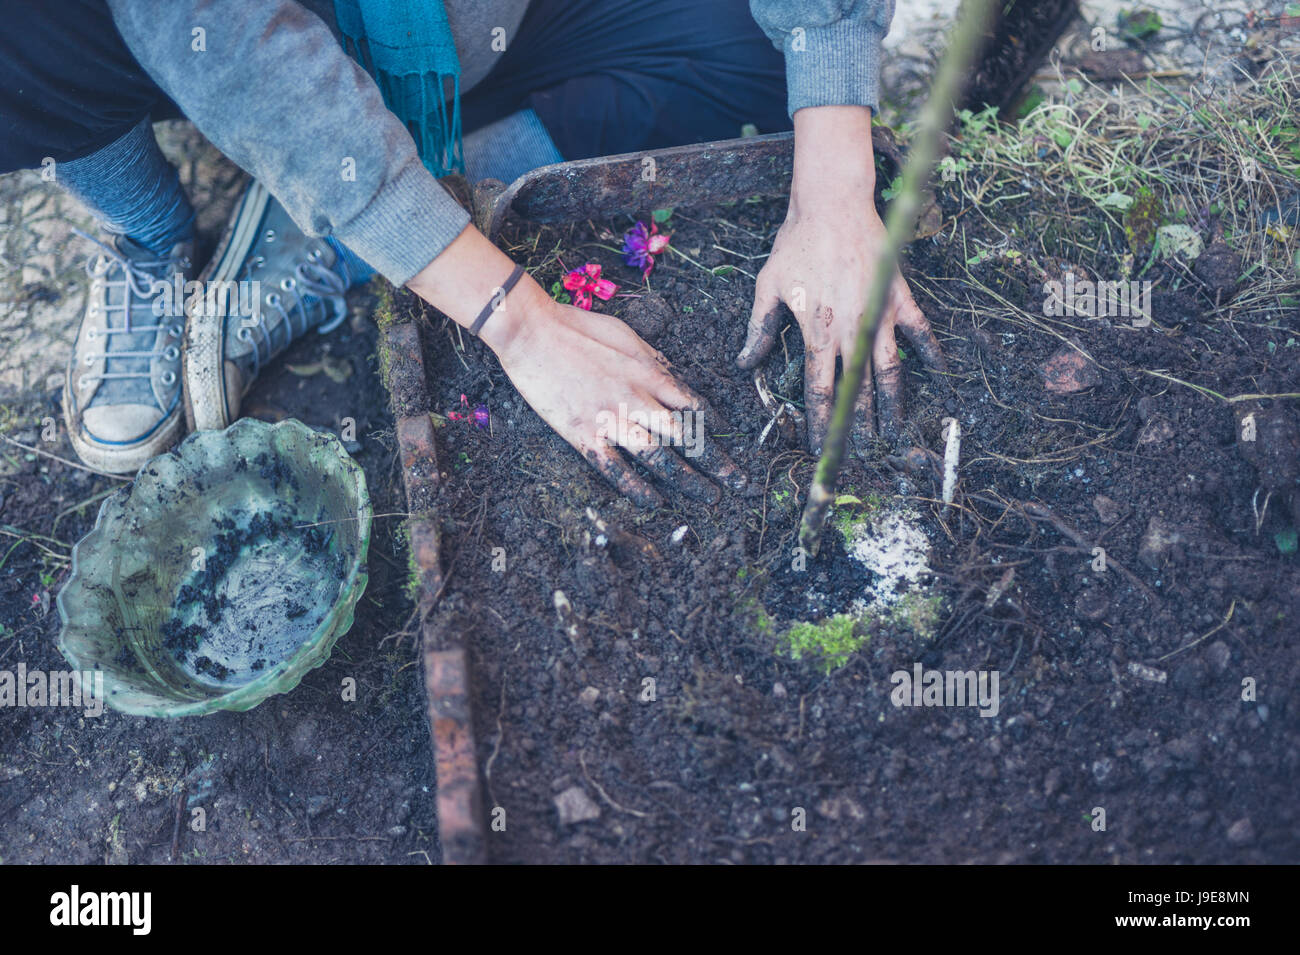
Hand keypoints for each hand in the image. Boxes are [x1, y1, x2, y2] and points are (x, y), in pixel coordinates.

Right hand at [495, 294, 746, 506]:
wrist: (531, 331)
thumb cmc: (575, 326)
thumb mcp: (626, 334)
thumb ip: (652, 360)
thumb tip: (671, 376)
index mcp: (650, 372)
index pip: (695, 404)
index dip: (717, 426)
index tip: (732, 440)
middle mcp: (638, 399)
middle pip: (688, 437)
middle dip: (718, 462)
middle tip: (739, 483)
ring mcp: (612, 420)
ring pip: (660, 457)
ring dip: (689, 480)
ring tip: (710, 497)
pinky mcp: (584, 435)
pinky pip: (616, 469)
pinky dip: (637, 488)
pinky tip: (655, 502)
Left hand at [736, 106, 945, 452]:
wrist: (832, 203)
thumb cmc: (796, 244)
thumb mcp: (768, 287)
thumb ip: (759, 330)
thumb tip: (743, 364)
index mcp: (816, 331)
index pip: (819, 389)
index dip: (821, 422)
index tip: (822, 449)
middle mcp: (850, 329)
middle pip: (857, 390)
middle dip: (860, 426)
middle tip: (864, 456)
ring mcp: (879, 314)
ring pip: (890, 370)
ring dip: (893, 405)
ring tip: (896, 433)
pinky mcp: (899, 296)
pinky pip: (920, 330)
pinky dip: (931, 353)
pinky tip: (942, 375)